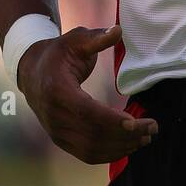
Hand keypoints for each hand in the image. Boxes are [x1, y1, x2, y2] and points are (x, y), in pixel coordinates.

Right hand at [16, 22, 158, 163]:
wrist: (32, 72)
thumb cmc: (58, 54)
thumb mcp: (75, 40)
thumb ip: (97, 37)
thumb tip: (119, 30)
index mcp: (57, 90)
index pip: (86, 112)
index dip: (111, 120)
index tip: (136, 123)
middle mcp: (54, 116)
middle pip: (93, 134)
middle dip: (126, 135)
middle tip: (152, 129)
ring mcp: (56, 132)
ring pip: (91, 149)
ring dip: (122, 147)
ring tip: (146, 138)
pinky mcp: (61, 141)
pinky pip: (87, 154)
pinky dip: (110, 154)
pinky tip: (130, 146)